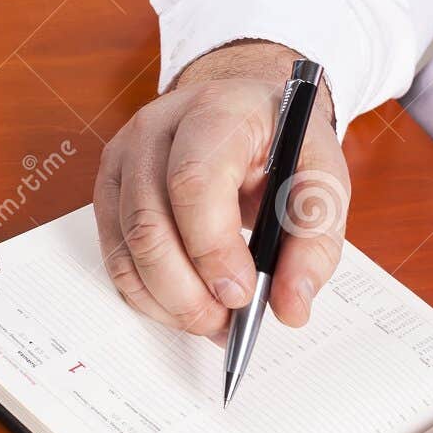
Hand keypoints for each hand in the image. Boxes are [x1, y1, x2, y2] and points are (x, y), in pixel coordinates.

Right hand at [94, 40, 349, 337]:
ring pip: (128, 250)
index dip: (213, 250)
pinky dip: (150, 296)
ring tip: (214, 319)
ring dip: (170, 302)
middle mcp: (158, 129)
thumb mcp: (321, 179)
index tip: (243, 294)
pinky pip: (116, 259)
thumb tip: (291, 306)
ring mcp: (125, 158)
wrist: (243, 115)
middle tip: (228, 321)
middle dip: (189, 292)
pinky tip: (186, 304)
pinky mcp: (110, 190)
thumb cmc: (281, 144)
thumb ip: (315, 242)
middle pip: (150, 225)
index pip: (193, 183)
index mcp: (217, 112)